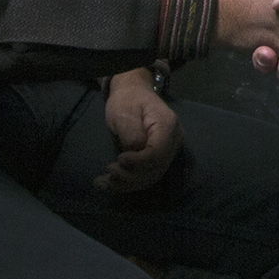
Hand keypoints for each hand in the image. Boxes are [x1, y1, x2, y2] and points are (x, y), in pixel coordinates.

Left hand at [96, 69, 183, 191]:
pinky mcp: (161, 156)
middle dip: (131, 176)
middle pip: (156, 167)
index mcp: (167, 125)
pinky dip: (129, 182)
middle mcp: (174, 139)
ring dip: (128, 183)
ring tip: (104, 181)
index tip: (119, 159)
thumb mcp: (124, 113)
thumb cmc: (128, 100)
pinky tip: (108, 184)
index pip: (157, 152)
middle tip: (108, 171)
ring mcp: (170, 149)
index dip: (138, 162)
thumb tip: (133, 154)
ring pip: (152, 175)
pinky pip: (148, 174)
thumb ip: (131, 134)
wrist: (134, 94)